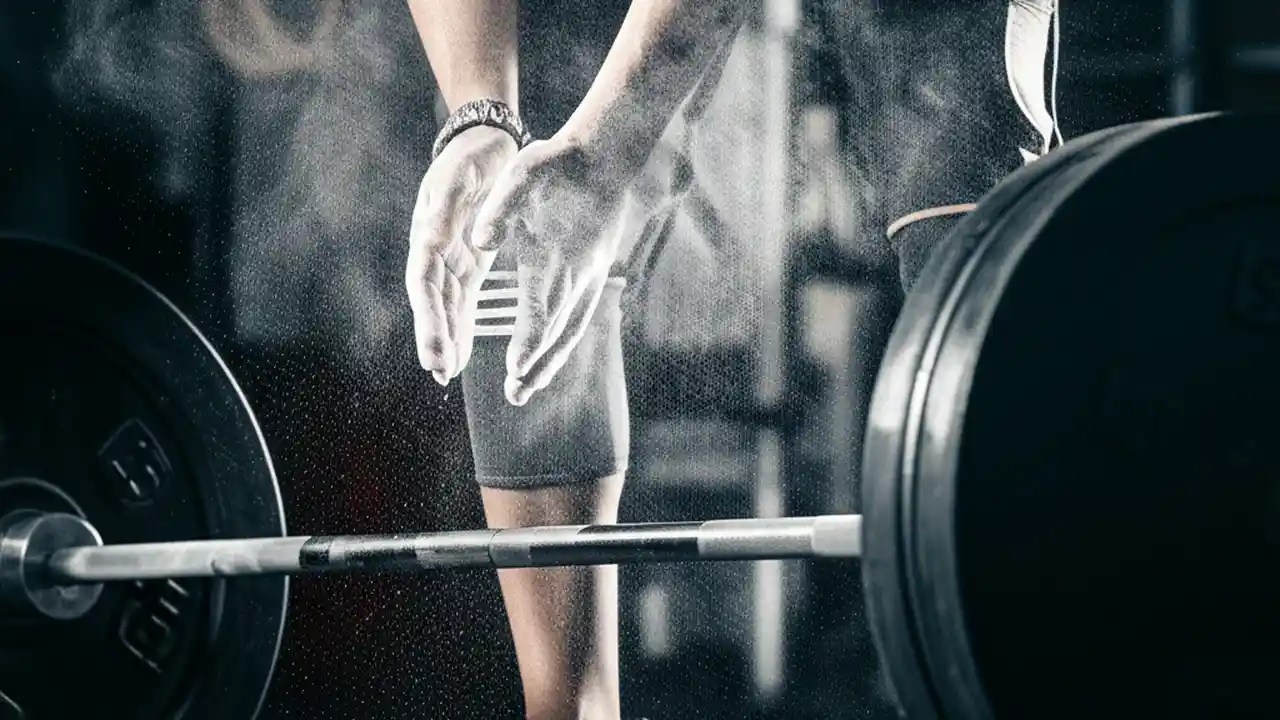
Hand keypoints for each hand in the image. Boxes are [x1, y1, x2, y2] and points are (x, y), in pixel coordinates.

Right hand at [406, 126, 517, 384]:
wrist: (485, 144)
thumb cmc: (471, 158)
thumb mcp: (460, 175)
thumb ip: (446, 205)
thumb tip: (432, 238)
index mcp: (428, 234)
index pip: (425, 285)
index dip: (428, 319)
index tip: (434, 350)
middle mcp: (434, 252)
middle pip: (432, 303)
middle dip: (435, 338)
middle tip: (439, 373)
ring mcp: (451, 260)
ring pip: (446, 308)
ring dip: (446, 340)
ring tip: (445, 374)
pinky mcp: (468, 263)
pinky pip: (462, 302)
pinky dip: (461, 327)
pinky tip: (461, 355)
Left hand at [470, 134, 633, 405]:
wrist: (607, 156)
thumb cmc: (560, 164)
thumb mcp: (524, 176)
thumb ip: (500, 210)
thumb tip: (479, 241)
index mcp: (555, 258)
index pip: (542, 311)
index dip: (528, 343)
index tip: (515, 371)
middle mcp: (578, 276)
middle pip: (557, 333)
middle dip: (536, 365)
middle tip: (516, 394)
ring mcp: (592, 277)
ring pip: (571, 330)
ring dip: (551, 360)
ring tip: (530, 386)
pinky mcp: (597, 273)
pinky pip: (581, 317)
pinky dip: (564, 341)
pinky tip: (552, 352)